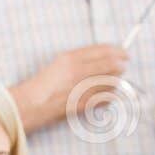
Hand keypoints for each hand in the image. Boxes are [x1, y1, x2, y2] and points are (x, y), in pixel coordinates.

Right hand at [12, 45, 128, 131]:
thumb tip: (103, 58)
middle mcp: (77, 71)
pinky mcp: (83, 103)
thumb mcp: (59, 64)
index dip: (117, 51)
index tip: (124, 53)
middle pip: (110, 65)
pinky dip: (110, 96)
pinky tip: (109, 96)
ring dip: (116, 81)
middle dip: (120, 65)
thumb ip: (80, 60)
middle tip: (124, 66)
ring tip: (115, 81)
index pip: (102, 50)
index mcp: (70, 58)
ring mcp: (81, 87)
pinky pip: (105, 99)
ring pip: (110, 82)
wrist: (30, 103)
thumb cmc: (43, 83)